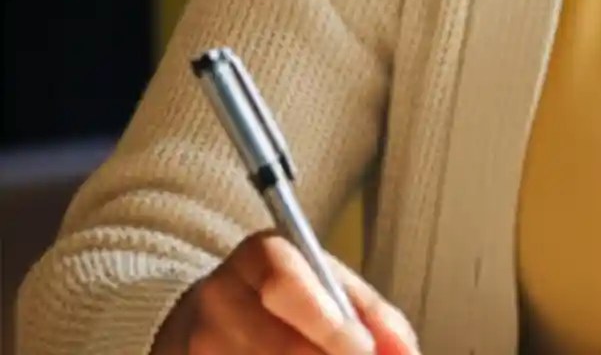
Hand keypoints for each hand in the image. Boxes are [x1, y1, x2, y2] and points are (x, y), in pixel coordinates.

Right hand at [151, 230, 418, 354]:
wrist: (210, 315)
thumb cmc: (287, 300)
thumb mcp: (331, 287)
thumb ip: (372, 316)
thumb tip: (405, 354)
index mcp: (259, 255)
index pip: (286, 284)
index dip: (328, 325)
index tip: (361, 349)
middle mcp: (219, 295)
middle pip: (275, 343)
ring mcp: (195, 341)